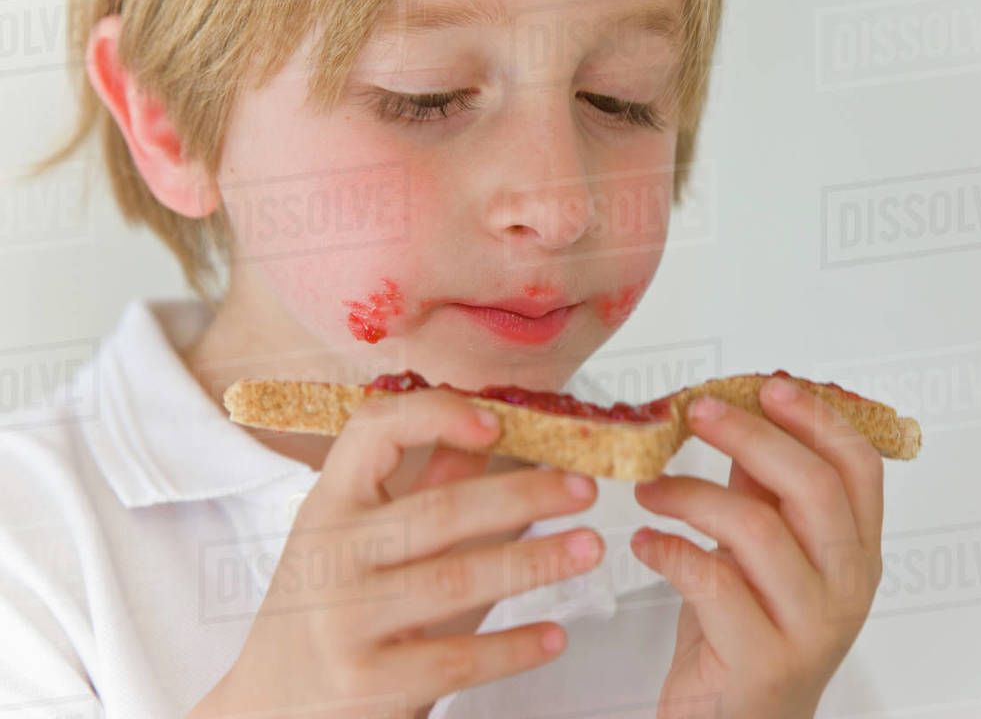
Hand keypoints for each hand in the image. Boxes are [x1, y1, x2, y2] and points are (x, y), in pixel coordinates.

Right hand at [188, 388, 604, 718]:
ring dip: (534, 562)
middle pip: (439, 511)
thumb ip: (422, 488)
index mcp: (330, 503)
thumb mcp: (360, 539)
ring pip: (455, 581)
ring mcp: (344, 623)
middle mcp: (331, 556)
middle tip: (585, 489)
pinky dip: (513, 646)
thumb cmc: (328, 607)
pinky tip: (555, 634)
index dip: (435, 415)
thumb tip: (492, 429)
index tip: (499, 420)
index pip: (371, 431)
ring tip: (589, 548)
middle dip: (524, 495)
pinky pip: (456, 659)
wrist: (266, 706)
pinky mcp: (367, 685)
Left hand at [630, 377, 883, 718]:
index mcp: (856, 552)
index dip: (817, 416)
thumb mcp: (760, 555)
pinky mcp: (765, 659)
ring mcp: (811, 626)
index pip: (859, 466)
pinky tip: (645, 542)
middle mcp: (848, 586)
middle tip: (695, 412)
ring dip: (691, 493)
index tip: (768, 384)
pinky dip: (669, 549)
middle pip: (812, 485)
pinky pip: (713, 580)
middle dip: (749, 435)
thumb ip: (760, 492)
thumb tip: (739, 415)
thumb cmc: (745, 638)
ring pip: (758, 527)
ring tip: (649, 487)